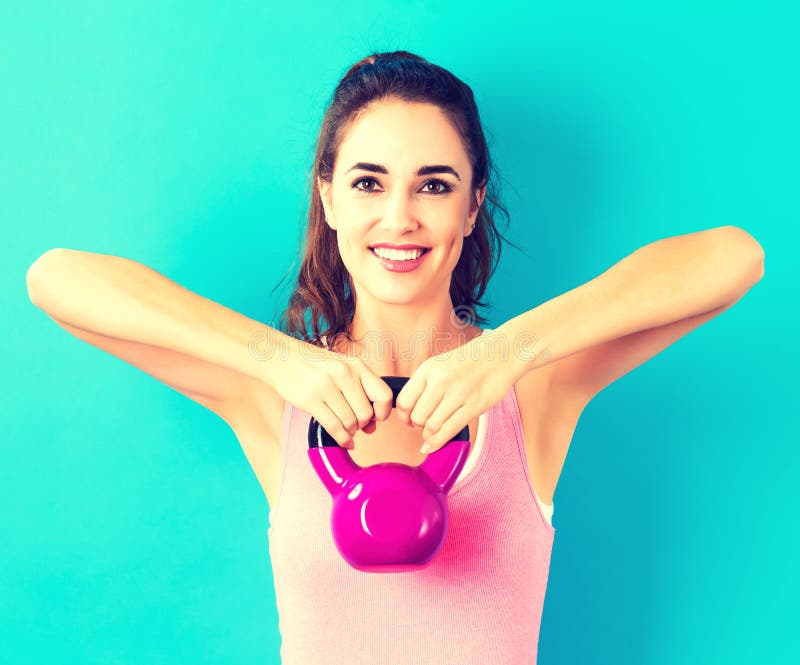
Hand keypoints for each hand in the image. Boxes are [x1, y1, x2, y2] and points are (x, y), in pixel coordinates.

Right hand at [271, 336, 393, 448]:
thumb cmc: (315, 366)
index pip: (384, 395)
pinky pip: (334, 427)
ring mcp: (326, 386)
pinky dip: (341, 439)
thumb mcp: (342, 368)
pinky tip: (342, 441)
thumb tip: (372, 425)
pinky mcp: (310, 399)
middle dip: (362, 425)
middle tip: (354, 425)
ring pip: (350, 423)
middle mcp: (344, 374)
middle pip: (366, 414)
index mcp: (356, 365)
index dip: (383, 412)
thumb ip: (360, 391)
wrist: (281, 358)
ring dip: (350, 433)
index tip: (375, 418)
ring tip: (345, 430)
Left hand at [395, 330, 520, 453]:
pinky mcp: (474, 406)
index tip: (407, 420)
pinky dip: (438, 442)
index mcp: (429, 369)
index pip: (404, 400)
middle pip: (417, 416)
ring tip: (430, 434)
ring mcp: (458, 394)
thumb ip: (424, 384)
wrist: (500, 355)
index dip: (403, 416)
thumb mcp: (440, 364)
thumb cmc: (469, 362)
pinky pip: (450, 430)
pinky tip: (434, 445)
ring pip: (432, 426)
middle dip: (416, 426)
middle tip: (422, 426)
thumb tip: (409, 409)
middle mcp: (441, 380)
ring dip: (428, 435)